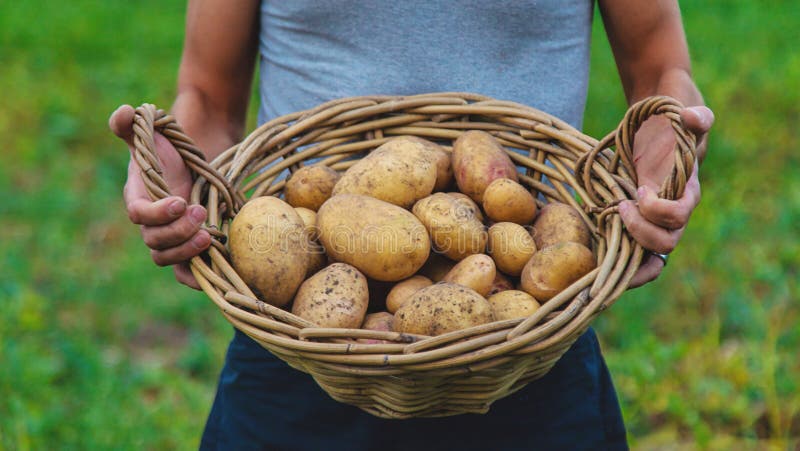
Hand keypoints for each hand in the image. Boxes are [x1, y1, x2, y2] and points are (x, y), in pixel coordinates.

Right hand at [109, 105, 210, 288]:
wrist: (195, 167)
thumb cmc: (170, 150)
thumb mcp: (152, 135)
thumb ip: (132, 126)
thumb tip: (124, 112)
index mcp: (139, 197)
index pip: (139, 214)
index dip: (157, 213)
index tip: (180, 201)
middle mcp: (151, 223)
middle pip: (154, 241)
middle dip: (177, 232)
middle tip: (200, 214)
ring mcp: (169, 238)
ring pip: (168, 258)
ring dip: (187, 252)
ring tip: (209, 237)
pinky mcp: (188, 249)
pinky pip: (185, 272)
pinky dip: (197, 277)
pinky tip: (216, 269)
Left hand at [619, 106, 713, 287]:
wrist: (662, 131)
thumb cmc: (673, 125)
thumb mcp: (687, 116)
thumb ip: (697, 117)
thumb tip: (691, 117)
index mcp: (687, 192)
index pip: (678, 215)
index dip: (658, 210)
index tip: (640, 189)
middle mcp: (674, 212)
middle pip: (666, 242)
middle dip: (641, 231)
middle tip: (622, 205)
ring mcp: (656, 220)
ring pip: (651, 252)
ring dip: (630, 245)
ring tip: (614, 215)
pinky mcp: (639, 222)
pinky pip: (636, 253)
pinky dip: (623, 263)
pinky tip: (603, 263)